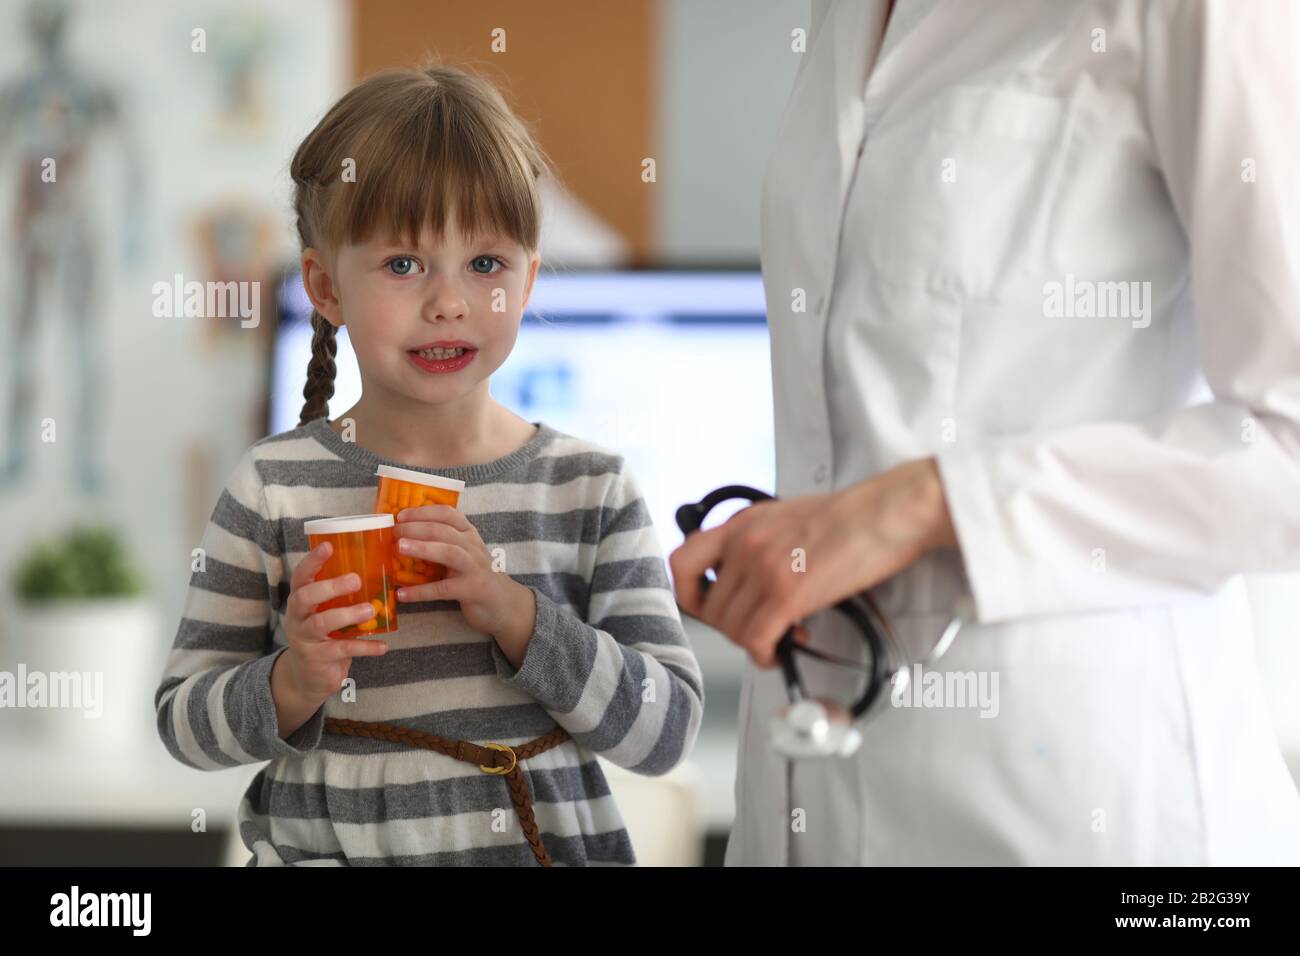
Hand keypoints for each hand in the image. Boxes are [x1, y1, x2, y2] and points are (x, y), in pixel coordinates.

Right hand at [281, 541, 389, 702]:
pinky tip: (382, 646)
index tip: (329, 546)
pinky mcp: (317, 659)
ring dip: (348, 614)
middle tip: (356, 579)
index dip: (313, 560)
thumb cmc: (323, 636)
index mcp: (300, 601)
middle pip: (305, 597)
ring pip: (321, 623)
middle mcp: (297, 617)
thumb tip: (379, 572)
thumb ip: (342, 597)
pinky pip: (342, 650)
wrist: (307, 678)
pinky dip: (364, 647)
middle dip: (330, 587)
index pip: (301, 576)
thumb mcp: (326, 613)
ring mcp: (304, 639)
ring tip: (371, 609)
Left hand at [392, 504, 536, 667]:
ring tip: (399, 548)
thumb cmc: (476, 575)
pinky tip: (402, 594)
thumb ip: (442, 544)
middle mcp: (473, 547)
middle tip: (393, 532)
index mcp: (469, 534)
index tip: (400, 516)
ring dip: (422, 548)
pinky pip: (444, 589)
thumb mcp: (464, 553)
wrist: (504, 603)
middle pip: (444, 531)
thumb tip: (403, 538)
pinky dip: (421, 591)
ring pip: (449, 552)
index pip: (448, 514)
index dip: (423, 512)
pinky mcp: (472, 590)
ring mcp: (475, 568)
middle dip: (416, 528)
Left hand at [669, 457, 956, 667]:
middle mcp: (743, 544)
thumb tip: (747, 580)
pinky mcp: (787, 593)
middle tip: (761, 629)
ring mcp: (763, 568)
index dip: (688, 594)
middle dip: (733, 628)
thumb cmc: (848, 516)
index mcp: (740, 525)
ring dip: (753, 643)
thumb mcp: (783, 517)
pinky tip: (782, 651)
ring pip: (732, 629)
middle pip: (710, 609)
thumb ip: (755, 543)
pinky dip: (765, 655)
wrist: (886, 513)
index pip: (680, 563)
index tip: (709, 607)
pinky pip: (756, 639)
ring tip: (781, 638)